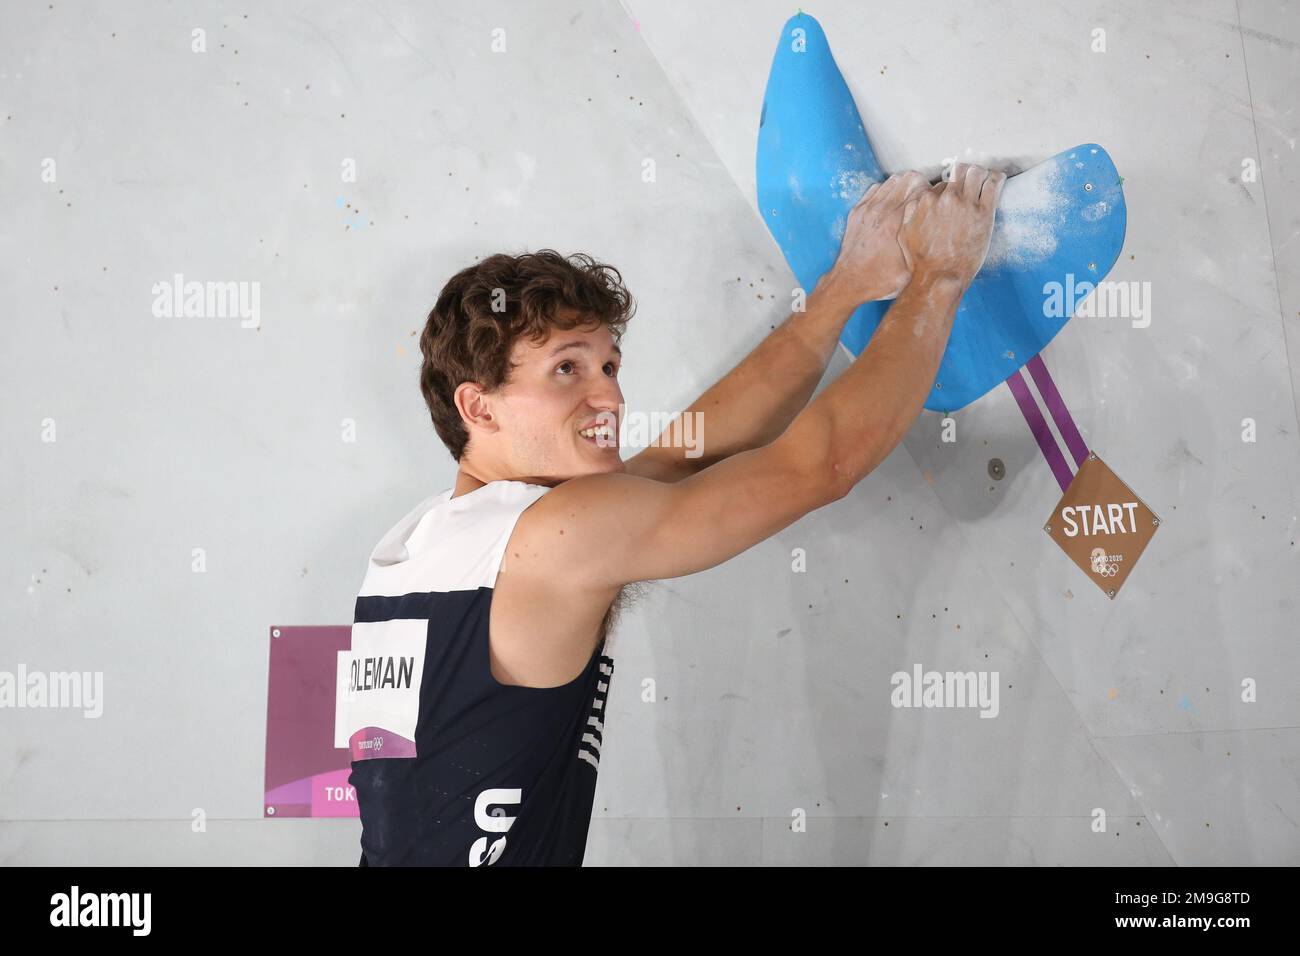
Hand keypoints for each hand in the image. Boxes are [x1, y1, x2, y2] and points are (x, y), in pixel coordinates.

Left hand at [823, 170, 928, 304]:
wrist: (849, 282)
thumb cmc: (880, 279)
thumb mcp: (910, 270)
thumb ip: (924, 248)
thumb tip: (943, 235)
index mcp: (894, 223)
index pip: (920, 190)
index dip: (932, 194)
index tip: (935, 203)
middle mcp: (880, 211)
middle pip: (907, 178)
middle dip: (921, 185)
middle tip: (924, 198)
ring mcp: (866, 209)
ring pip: (891, 180)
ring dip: (904, 186)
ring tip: (910, 200)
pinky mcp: (857, 212)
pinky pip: (875, 188)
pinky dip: (887, 190)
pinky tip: (892, 203)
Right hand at [898, 163, 1005, 287]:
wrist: (938, 277)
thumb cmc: (920, 260)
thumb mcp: (904, 233)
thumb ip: (909, 212)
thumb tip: (917, 200)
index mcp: (926, 200)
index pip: (941, 182)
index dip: (948, 189)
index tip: (953, 196)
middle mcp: (946, 197)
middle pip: (959, 170)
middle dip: (965, 174)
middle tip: (970, 182)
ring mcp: (966, 203)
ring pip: (977, 171)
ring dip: (981, 174)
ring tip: (984, 180)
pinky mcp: (984, 212)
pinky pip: (993, 183)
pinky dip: (996, 178)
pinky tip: (997, 179)